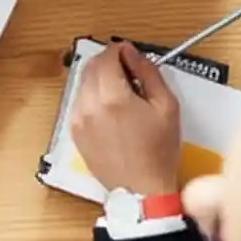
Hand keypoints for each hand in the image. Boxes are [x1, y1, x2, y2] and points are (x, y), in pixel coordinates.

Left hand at [71, 42, 179, 195]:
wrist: (141, 190)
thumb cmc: (158, 151)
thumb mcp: (166, 106)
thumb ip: (148, 73)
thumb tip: (133, 53)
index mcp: (113, 97)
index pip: (107, 56)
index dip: (119, 50)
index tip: (130, 53)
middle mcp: (90, 105)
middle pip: (91, 66)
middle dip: (107, 61)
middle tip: (126, 69)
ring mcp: (78, 119)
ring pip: (82, 83)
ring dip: (99, 78)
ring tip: (120, 91)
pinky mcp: (74, 132)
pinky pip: (79, 102)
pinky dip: (92, 96)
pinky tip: (109, 109)